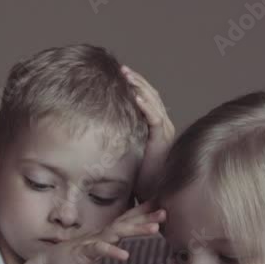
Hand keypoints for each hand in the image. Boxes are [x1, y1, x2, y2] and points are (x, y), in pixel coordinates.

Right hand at [28, 202, 164, 263]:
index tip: (160, 204)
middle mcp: (99, 235)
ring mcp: (91, 242)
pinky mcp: (82, 253)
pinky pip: (99, 251)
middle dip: (146, 218)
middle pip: (126, 223)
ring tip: (154, 229)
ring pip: (116, 233)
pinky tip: (125, 255)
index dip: (142, 213)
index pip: (125, 220)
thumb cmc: (69, 260)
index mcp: (103, 234)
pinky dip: (112, 252)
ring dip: (136, 230)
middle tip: (165, 212)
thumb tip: (121, 241)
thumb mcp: (93, 251)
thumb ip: (107, 245)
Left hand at [123, 66, 175, 196]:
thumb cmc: (140, 176)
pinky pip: (155, 119)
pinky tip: (135, 97)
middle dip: (137, 80)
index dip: (136, 85)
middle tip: (122, 69)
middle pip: (151, 95)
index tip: (120, 74)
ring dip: (140, 87)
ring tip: (127, 76)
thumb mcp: (128, 149)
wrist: (154, 194)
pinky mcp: (162, 140)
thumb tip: (100, 127)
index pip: (147, 98)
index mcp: (155, 125)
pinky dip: (146, 106)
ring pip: (154, 102)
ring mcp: (164, 131)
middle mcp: (162, 125)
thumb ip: (122, 136)